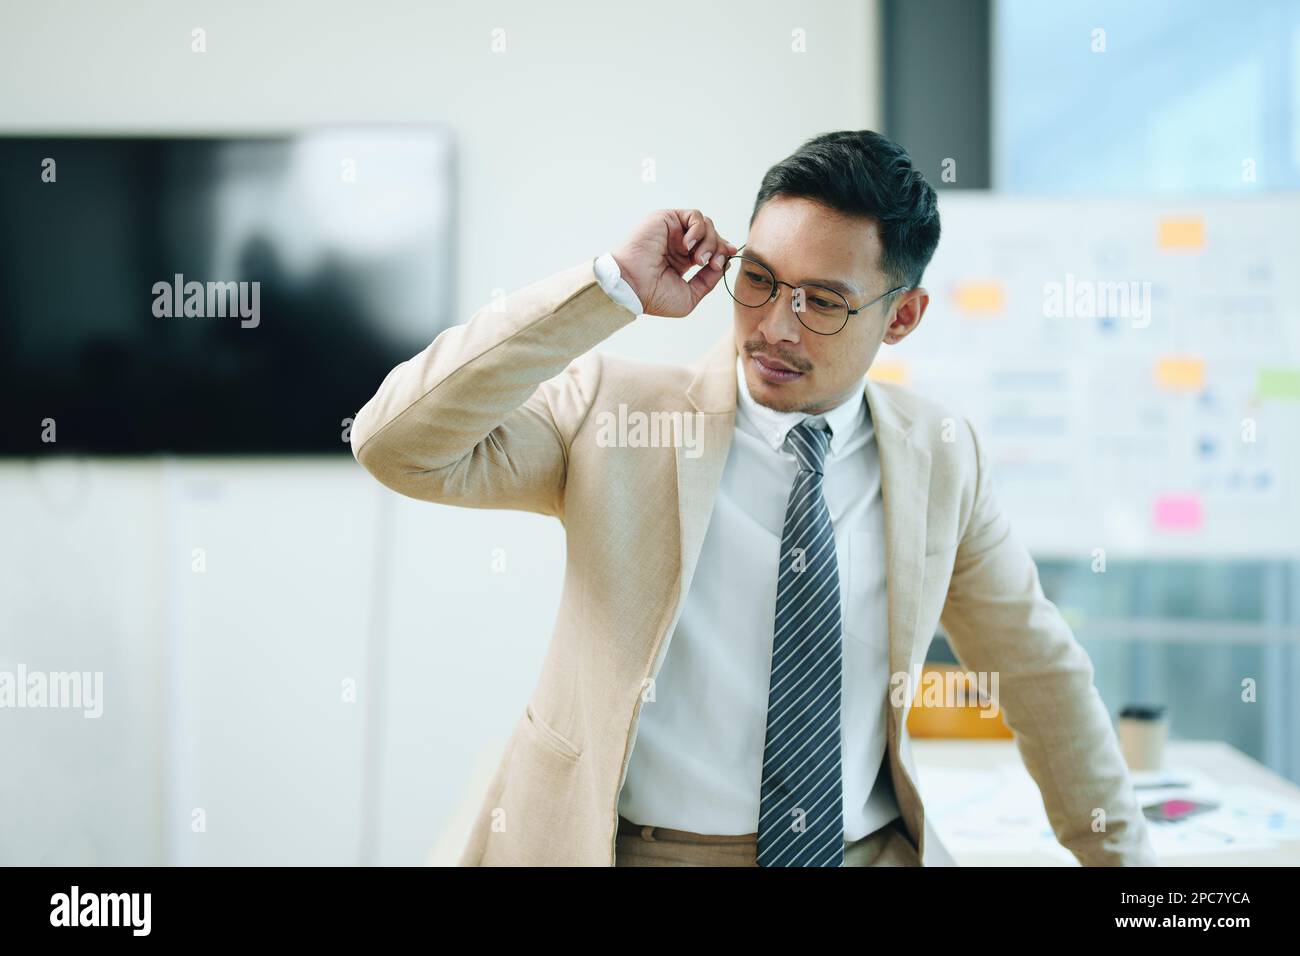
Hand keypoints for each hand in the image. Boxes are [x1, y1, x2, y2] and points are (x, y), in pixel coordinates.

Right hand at [610, 209, 737, 317]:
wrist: (632, 287)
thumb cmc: (654, 296)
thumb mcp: (690, 296)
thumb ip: (708, 281)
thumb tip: (723, 264)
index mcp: (683, 261)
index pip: (711, 249)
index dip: (723, 251)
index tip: (728, 257)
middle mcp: (679, 244)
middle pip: (712, 235)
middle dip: (719, 248)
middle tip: (713, 264)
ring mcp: (673, 231)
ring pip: (706, 225)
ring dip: (709, 242)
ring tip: (698, 260)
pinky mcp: (666, 219)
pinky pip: (695, 216)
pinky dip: (698, 230)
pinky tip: (688, 247)